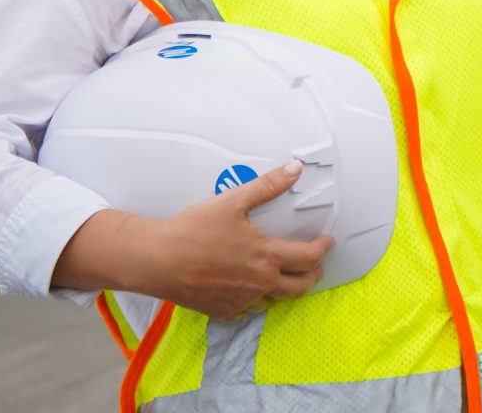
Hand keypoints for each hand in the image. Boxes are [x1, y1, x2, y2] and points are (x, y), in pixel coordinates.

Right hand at [138, 161, 333, 317]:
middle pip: (299, 287)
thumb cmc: (192, 230)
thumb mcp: (233, 201)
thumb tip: (294, 170)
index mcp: (266, 255)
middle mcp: (259, 283)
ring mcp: (240, 301)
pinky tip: (250, 292)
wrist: (156, 260)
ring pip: (274, 301)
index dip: (322, 249)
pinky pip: (247, 311)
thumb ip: (267, 186)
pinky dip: (254, 302)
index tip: (325, 242)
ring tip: (284, 279)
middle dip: (312, 276)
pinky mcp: (221, 311)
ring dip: (283, 291)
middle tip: (315, 267)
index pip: (308, 257)